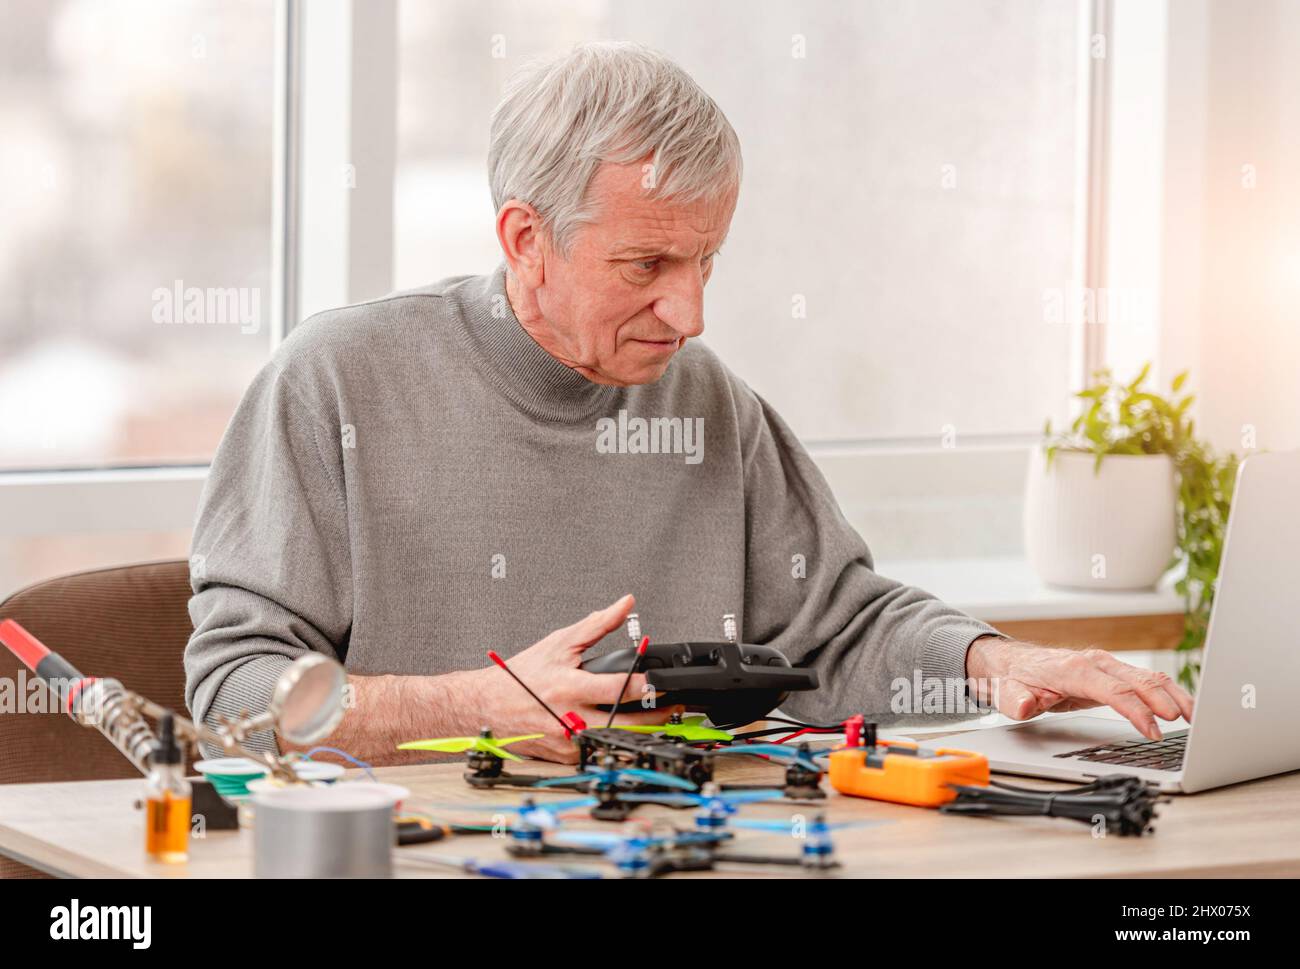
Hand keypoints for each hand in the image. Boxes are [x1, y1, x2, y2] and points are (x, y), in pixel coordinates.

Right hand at [468, 594, 680, 762]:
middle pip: (625, 724)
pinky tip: (624, 729)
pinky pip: (598, 751)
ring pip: (616, 742)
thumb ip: (597, 625)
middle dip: (655, 716)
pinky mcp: (566, 757)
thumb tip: (624, 605)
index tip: (663, 682)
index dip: (646, 686)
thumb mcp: (560, 643)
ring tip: (655, 716)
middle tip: (672, 704)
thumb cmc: (521, 676)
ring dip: (640, 731)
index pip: (617, 689)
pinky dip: (614, 741)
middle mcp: (570, 718)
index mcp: (569, 687)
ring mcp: (569, 742)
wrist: (487, 706)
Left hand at [965, 636, 1193, 740]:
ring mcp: (1107, 666)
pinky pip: (1146, 680)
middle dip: (1166, 700)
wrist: (1014, 664)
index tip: (1153, 731)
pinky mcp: (1113, 673)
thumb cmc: (1016, 679)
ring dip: (1175, 695)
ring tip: (1198, 716)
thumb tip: (1026, 704)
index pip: (1114, 690)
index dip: (1137, 711)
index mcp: (1075, 670)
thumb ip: (1016, 700)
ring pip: (1149, 677)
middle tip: (1188, 723)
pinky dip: (1169, 692)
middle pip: (1139, 679)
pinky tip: (1184, 707)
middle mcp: (1096, 663)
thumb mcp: (1008, 693)